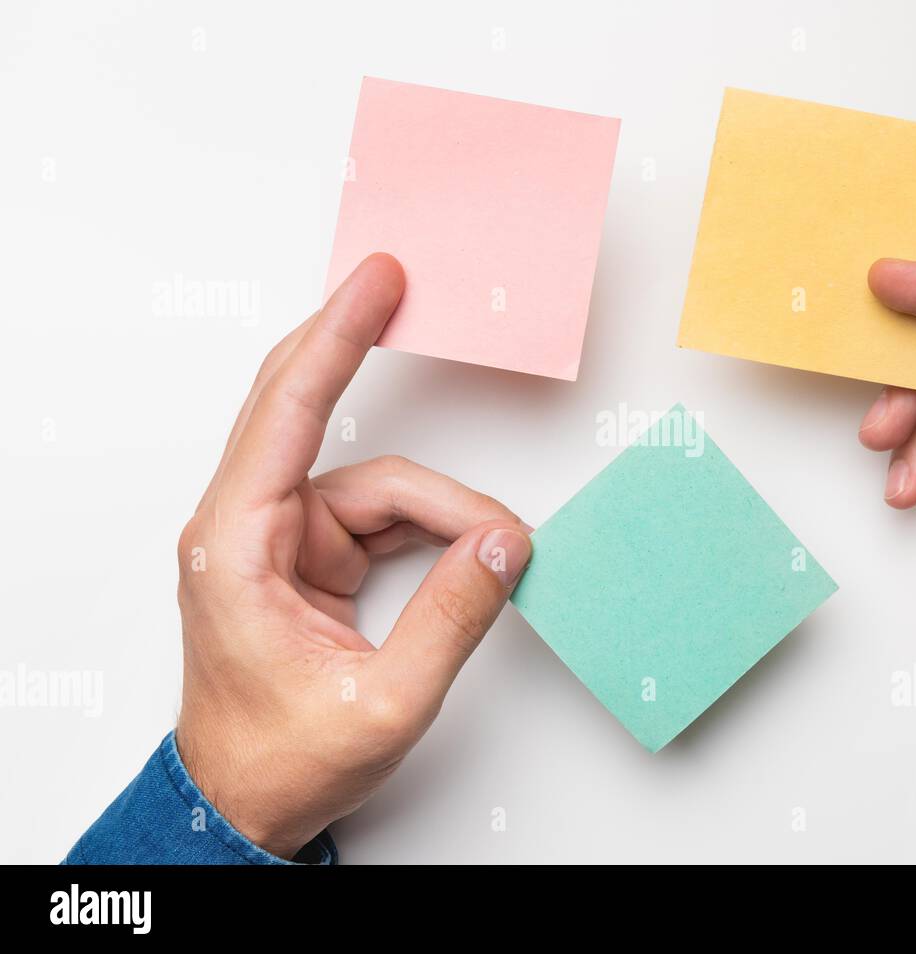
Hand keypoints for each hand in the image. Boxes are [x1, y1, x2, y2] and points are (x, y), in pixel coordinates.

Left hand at [174, 254, 531, 857]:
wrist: (244, 803)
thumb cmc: (281, 759)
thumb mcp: (383, 701)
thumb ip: (453, 617)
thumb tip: (503, 546)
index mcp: (236, 545)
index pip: (287, 411)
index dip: (338, 339)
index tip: (373, 286)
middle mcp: (247, 526)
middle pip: (302, 406)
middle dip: (351, 346)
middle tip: (395, 286)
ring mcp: (277, 538)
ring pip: (372, 478)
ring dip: (441, 502)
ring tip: (501, 541)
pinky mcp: (305, 555)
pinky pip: (380, 512)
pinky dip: (431, 522)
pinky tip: (470, 542)